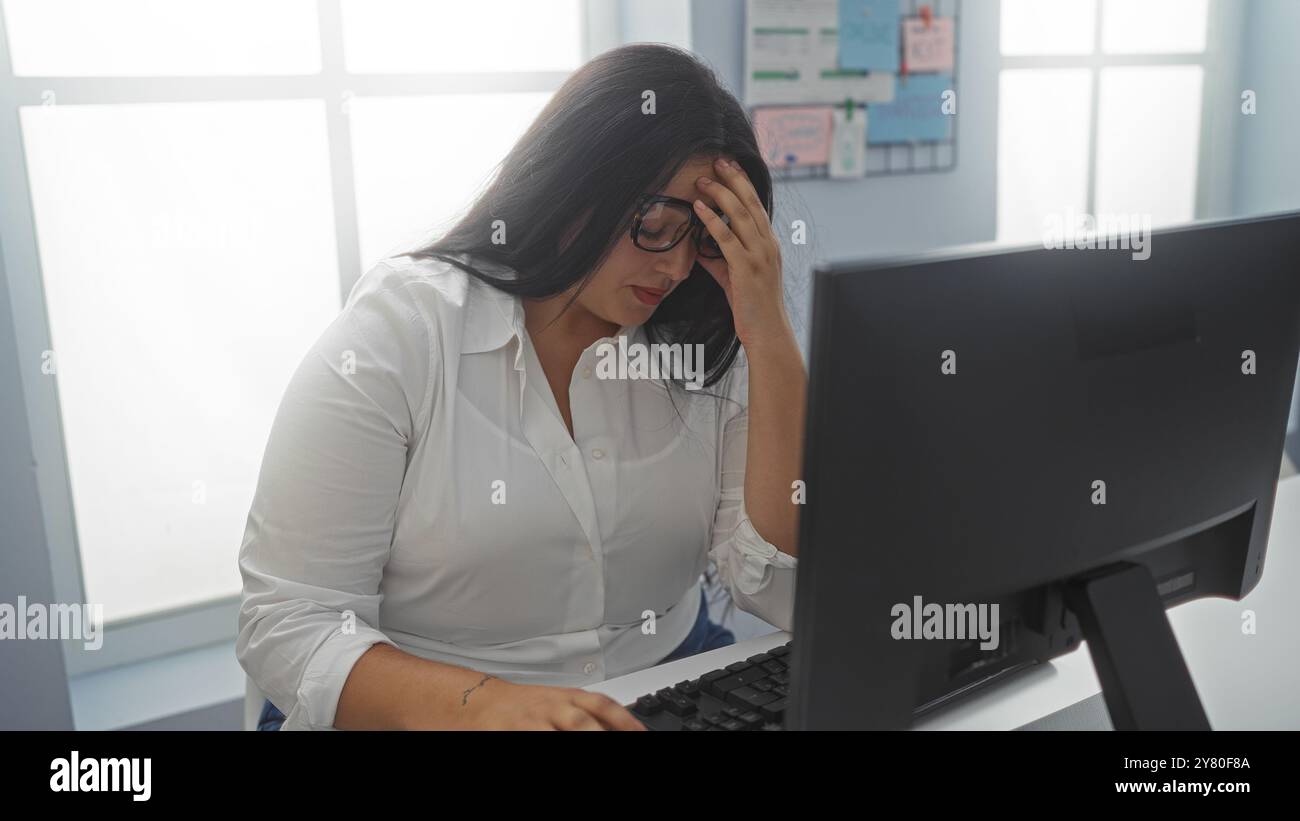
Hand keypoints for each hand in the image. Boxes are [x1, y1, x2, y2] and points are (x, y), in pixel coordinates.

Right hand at [465, 679, 646, 730]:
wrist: (484, 701)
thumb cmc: (529, 705)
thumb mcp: (562, 703)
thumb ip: (591, 715)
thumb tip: (624, 727)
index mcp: (570, 697)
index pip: (603, 705)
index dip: (626, 720)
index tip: (643, 734)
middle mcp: (553, 707)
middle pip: (581, 722)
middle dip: (600, 736)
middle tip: (624, 744)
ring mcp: (533, 721)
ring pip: (554, 733)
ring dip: (577, 740)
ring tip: (595, 753)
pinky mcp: (514, 732)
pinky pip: (533, 740)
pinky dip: (545, 744)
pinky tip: (552, 748)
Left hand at [693, 157, 795, 353]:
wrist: (768, 332)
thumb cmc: (753, 308)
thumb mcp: (735, 279)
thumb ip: (719, 261)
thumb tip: (699, 249)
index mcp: (769, 244)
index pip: (757, 206)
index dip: (743, 184)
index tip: (729, 167)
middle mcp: (768, 245)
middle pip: (751, 203)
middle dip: (734, 179)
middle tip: (718, 161)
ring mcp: (759, 255)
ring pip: (740, 215)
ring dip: (720, 194)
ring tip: (702, 180)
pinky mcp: (746, 268)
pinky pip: (726, 238)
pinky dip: (712, 221)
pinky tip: (699, 209)